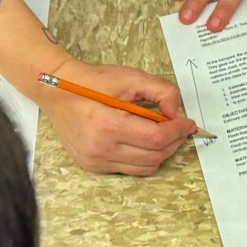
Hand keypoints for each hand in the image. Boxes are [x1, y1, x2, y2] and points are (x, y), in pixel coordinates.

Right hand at [39, 58, 197, 175]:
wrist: (58, 91)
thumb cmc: (93, 82)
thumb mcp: (131, 77)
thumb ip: (161, 91)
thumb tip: (177, 113)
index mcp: (108, 125)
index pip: (156, 138)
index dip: (177, 131)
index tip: (188, 122)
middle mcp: (100, 148)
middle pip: (153, 156)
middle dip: (174, 142)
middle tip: (181, 127)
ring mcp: (95, 161)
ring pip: (144, 167)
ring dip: (161, 152)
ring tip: (165, 135)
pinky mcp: (92, 166)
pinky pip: (129, 169)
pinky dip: (143, 158)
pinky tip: (143, 141)